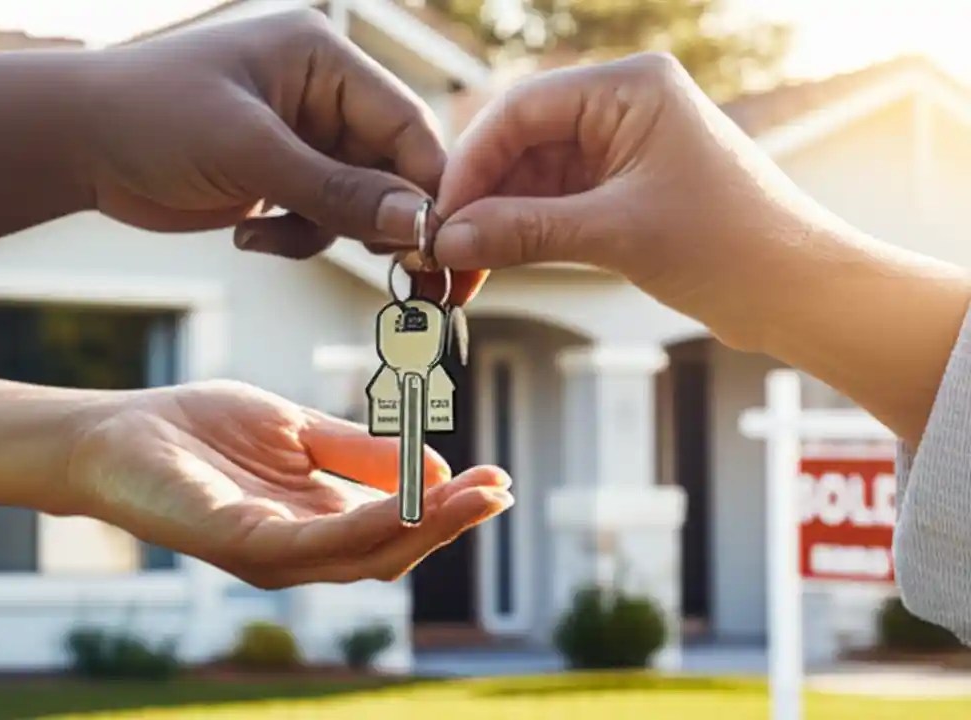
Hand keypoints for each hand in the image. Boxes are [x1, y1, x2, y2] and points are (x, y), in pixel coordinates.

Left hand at [62, 380, 513, 587]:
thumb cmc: (199, 429)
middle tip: (499, 490)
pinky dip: (369, 524)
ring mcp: (272, 553)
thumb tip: (433, 466)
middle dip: (449, 523)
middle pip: (390, 550)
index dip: (447, 508)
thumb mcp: (296, 428)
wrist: (120, 429)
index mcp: (316, 519)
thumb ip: (356, 450)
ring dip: (424, 528)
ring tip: (473, 497)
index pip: (394, 527)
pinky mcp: (241, 543)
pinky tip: (409, 500)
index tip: (495, 479)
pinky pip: (317, 542)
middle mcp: (300, 549)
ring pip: (364, 554)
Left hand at [80, 10, 442, 259]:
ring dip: (327, 232)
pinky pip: (321, 218)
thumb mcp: (249, 152)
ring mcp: (302, 137)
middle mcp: (322, 93)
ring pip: (359, 202)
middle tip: (396, 273)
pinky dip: (295, 237)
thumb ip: (336, 190)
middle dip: (382, 218)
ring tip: (268, 234)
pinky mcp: (281, 175)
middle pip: (391, 167)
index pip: (405, 124)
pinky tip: (247, 233)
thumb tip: (418, 224)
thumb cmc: (151, 117)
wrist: (76, 143)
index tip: (434, 243)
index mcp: (324, 57)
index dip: (426, 186)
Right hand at [433, 53, 840, 349]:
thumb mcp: (616, 234)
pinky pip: (551, 202)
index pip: (522, 109)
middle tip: (439, 248)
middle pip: (519, 142)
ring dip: (493, 220)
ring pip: (529, 176)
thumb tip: (449, 240)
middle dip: (477, 197)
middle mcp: (622, 106)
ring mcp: (620, 147)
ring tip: (459, 267)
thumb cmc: (735, 245)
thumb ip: (524, 232)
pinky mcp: (620, 188)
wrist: (799, 292)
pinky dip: (520, 232)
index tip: (440, 215)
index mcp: (630, 87)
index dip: (472, 163)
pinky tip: (491, 262)